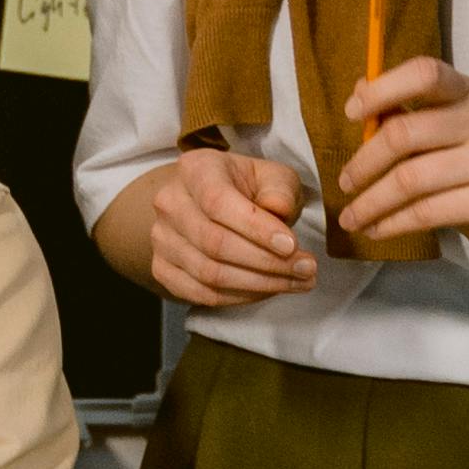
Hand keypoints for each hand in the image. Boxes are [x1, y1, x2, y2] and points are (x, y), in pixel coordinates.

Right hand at [143, 148, 317, 307]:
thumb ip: (279, 189)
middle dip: (267, 262)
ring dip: (259, 284)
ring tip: (298, 282)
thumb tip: (277, 209)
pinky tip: (268, 290)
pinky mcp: (162, 268)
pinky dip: (239, 298)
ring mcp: (161, 238)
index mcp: (195, 169)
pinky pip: (200, 294)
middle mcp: (169, 203)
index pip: (218, 202)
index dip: (256, 228)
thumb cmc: (248, 189)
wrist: (210, 204)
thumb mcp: (272, 176)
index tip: (292, 246)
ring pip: (209, 274)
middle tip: (307, 269)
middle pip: (214, 243)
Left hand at [330, 59, 468, 279]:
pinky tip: (376, 230)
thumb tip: (359, 90)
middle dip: (364, 162)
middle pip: (405, 133)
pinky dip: (392, 223)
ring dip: (371, 202)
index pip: (425, 73)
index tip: (351, 113)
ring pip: (410, 179)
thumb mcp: (448, 132)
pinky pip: (427, 212)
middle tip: (344, 183)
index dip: (383, 89)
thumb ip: (408, 112)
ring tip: (351, 217)